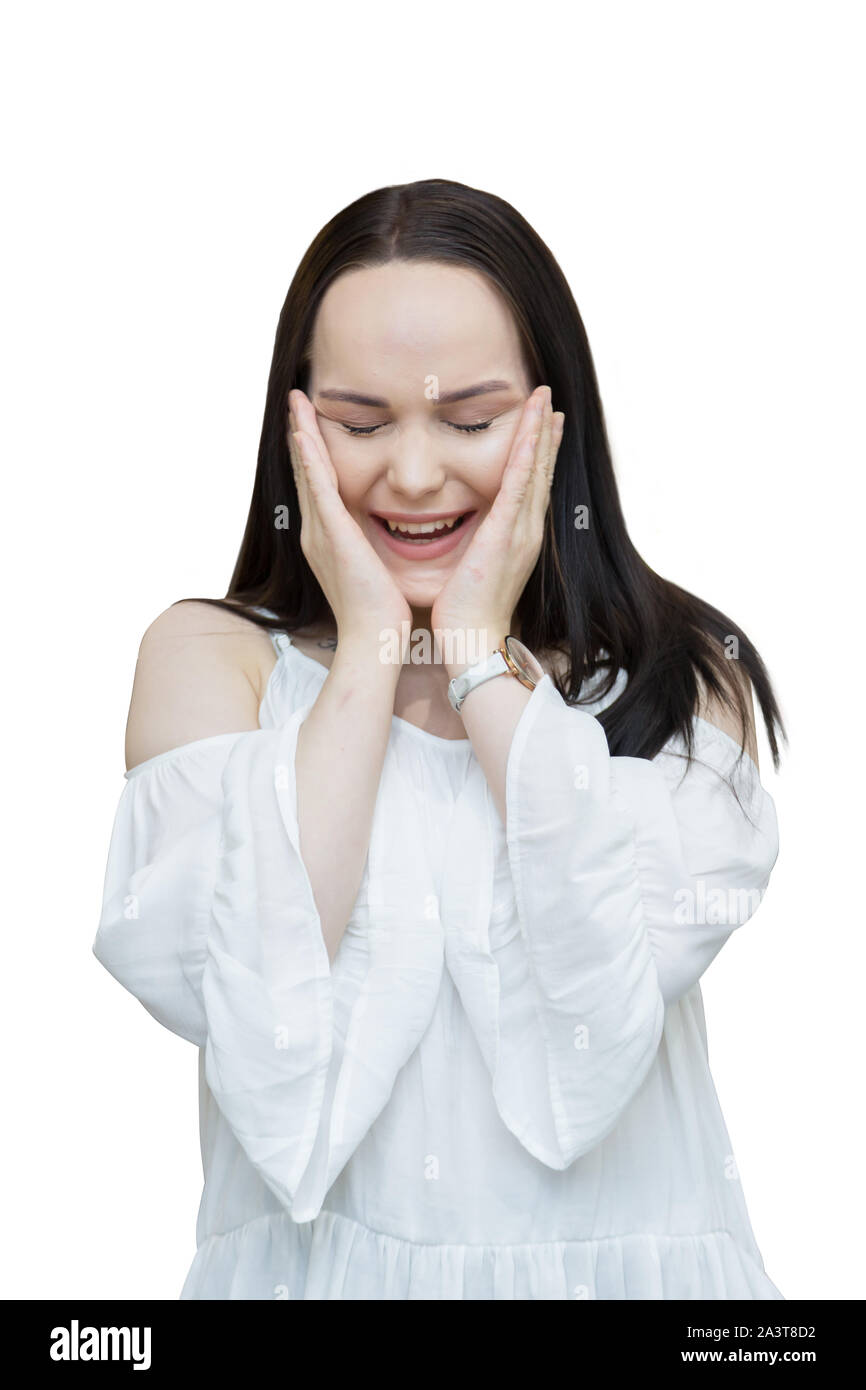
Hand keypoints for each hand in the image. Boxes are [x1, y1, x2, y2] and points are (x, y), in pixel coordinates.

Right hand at [288, 389, 411, 646]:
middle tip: (298, 400)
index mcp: (328, 539)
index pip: (320, 486)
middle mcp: (317, 532)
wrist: (374, 641)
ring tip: (297, 402)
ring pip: (308, 472)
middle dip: (302, 435)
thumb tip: (384, 535)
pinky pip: (319, 487)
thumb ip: (372, 549)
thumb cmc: (382, 613)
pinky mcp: (332, 535)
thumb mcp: (375, 570)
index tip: (312, 424)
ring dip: (302, 435)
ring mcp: (320, 532)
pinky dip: (311, 458)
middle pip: (307, 473)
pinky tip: (306, 433)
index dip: (314, 454)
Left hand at [431, 385, 563, 670]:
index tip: (542, 424)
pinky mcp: (506, 535)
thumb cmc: (466, 615)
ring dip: (540, 432)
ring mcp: (521, 532)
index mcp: (519, 539)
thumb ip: (477, 548)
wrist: (472, 641)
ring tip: (544, 400)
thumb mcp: (474, 571)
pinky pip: (518, 485)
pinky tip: (532, 428)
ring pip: (534, 471)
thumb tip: (469, 538)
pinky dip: (527, 454)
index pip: (531, 487)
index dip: (538, 454)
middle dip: (545, 434)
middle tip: (549, 400)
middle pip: (540, 472)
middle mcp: (527, 531)